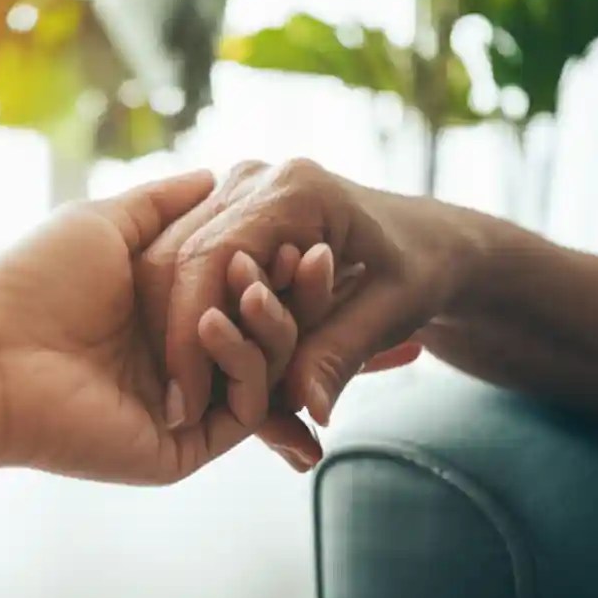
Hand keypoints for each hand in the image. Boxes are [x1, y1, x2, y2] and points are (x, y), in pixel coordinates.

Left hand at [0, 170, 303, 483]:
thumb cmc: (35, 283)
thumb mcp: (106, 223)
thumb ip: (163, 203)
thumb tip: (214, 176)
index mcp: (166, 314)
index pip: (247, 291)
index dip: (277, 263)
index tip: (302, 232)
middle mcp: (183, 362)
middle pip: (270, 332)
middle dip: (297, 295)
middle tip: (315, 257)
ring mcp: (188, 407)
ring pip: (269, 369)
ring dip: (272, 324)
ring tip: (252, 286)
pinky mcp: (186, 446)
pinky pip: (246, 407)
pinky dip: (244, 362)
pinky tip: (213, 325)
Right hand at [139, 159, 474, 429]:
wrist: (427, 240)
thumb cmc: (421, 269)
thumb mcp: (392, 313)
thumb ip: (341, 355)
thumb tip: (308, 408)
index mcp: (294, 190)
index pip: (213, 259)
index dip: (190, 336)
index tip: (185, 408)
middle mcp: (252, 179)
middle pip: (179, 260)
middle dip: (177, 343)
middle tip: (181, 417)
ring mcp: (231, 191)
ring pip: (169, 265)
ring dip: (177, 337)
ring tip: (192, 405)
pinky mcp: (222, 212)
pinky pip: (186, 268)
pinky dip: (190, 322)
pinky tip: (199, 373)